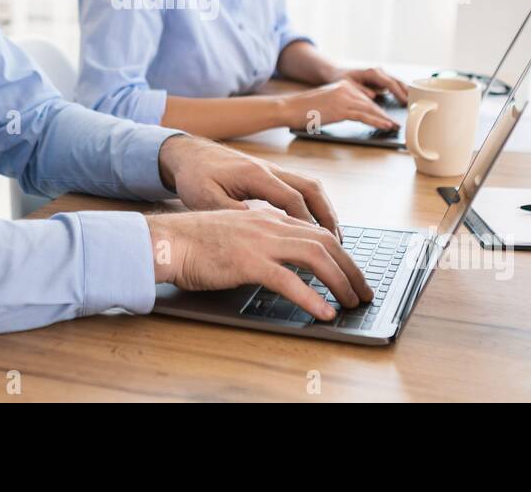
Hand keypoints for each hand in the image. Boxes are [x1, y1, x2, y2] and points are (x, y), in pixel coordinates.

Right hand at [146, 208, 372, 319]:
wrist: (167, 241)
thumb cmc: (195, 243)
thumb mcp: (236, 235)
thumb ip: (261, 242)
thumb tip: (283, 264)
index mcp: (268, 217)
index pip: (316, 231)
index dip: (341, 253)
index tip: (352, 272)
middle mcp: (269, 224)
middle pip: (325, 242)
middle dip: (350, 268)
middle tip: (363, 290)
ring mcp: (260, 242)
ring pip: (315, 257)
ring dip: (339, 281)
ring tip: (351, 302)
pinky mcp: (247, 262)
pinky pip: (288, 280)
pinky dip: (311, 298)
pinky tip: (323, 312)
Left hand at [157, 135, 341, 238]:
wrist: (188, 154)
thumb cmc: (195, 176)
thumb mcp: (204, 197)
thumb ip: (230, 211)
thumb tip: (256, 226)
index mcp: (255, 175)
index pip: (291, 198)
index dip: (306, 222)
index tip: (317, 246)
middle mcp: (270, 170)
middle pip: (311, 189)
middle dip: (328, 216)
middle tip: (339, 244)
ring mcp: (272, 171)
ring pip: (311, 187)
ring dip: (325, 211)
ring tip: (335, 239)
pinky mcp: (270, 176)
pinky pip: (301, 188)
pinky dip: (314, 206)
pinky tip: (315, 226)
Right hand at [280, 80, 397, 133]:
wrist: (289, 107)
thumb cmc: (304, 109)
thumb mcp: (327, 102)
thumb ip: (342, 105)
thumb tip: (354, 114)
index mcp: (343, 85)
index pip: (366, 97)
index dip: (378, 108)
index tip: (387, 116)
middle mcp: (346, 88)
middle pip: (371, 103)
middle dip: (384, 114)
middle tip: (395, 122)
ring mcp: (344, 98)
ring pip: (371, 109)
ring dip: (384, 119)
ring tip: (394, 126)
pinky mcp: (341, 109)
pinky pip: (364, 116)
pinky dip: (377, 122)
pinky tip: (385, 126)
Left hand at [339, 66, 408, 105]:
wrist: (337, 72)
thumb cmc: (341, 78)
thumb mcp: (347, 84)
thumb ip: (360, 89)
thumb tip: (373, 95)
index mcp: (372, 72)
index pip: (389, 83)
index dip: (398, 93)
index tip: (404, 102)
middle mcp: (379, 71)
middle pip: (397, 81)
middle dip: (406, 92)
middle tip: (415, 104)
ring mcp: (381, 74)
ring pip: (397, 82)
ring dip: (406, 91)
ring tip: (414, 102)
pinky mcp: (381, 79)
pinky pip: (394, 84)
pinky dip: (401, 91)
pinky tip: (406, 99)